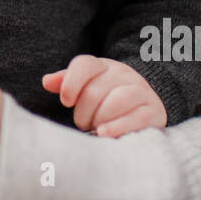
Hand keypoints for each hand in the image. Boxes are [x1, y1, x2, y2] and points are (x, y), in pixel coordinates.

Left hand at [42, 55, 166, 137]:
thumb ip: (66, 83)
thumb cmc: (107, 97)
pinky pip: (136, 117)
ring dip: (99, 119)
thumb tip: (47, 82)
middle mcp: (123, 74)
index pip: (84, 65)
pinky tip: (105, 134)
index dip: (71, 83)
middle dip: (83, 112)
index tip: (65, 102)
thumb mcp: (86, 86)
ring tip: (95, 129)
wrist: (147, 103)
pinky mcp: (153, 111)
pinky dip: (117, 127)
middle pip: (95, 90)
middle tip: (83, 123)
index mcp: (103, 66)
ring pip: (116, 101)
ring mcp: (140, 91)